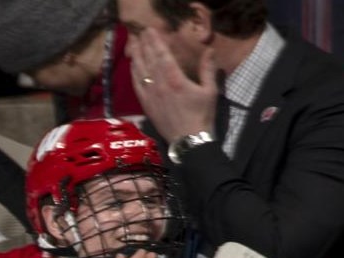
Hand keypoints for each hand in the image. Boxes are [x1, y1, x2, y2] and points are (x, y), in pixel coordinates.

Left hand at [128, 27, 217, 144]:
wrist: (188, 141)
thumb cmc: (202, 116)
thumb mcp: (210, 91)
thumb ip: (208, 70)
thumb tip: (209, 50)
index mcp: (175, 80)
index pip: (162, 56)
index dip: (156, 42)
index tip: (150, 31)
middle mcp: (159, 86)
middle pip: (149, 61)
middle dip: (144, 45)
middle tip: (140, 33)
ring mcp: (150, 96)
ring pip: (140, 72)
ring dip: (137, 56)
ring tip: (134, 44)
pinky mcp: (146, 105)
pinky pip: (136, 86)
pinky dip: (134, 74)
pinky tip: (133, 66)